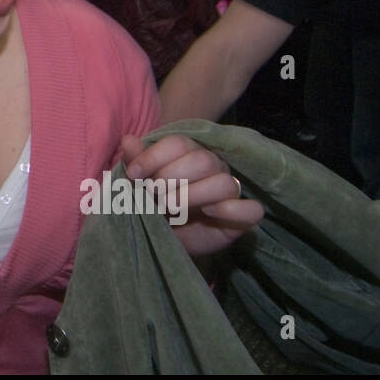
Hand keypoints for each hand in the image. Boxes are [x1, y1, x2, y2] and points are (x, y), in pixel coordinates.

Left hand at [123, 133, 263, 257]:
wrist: (163, 239)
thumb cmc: (152, 204)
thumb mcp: (138, 184)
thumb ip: (135, 161)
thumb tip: (128, 140)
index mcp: (188, 153)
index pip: (179, 143)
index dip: (154, 157)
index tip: (134, 175)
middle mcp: (213, 167)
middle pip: (202, 160)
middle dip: (171, 177)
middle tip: (153, 195)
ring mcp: (229, 192)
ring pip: (223, 183)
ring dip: (193, 195)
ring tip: (172, 208)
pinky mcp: (240, 218)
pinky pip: (251, 209)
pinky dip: (234, 210)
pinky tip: (210, 213)